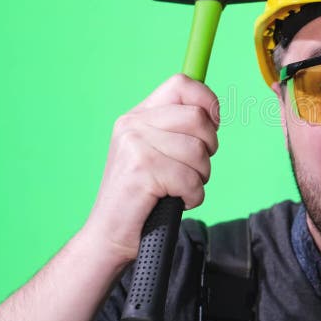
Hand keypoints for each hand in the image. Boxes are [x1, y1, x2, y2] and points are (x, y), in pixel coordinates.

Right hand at [82, 74, 219, 263]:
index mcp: (138, 115)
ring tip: (180, 188)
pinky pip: (191, 179)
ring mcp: (135, 146)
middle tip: (194, 168)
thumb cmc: (142, 196)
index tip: (213, 124)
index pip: (181, 84)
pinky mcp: (141, 171)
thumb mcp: (156, 151)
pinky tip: (177, 201)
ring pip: (199, 151)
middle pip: (198, 118)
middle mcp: (133, 124)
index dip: (207, 101)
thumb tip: (212, 111)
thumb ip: (177, 128)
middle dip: (209, 148)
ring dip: (200, 177)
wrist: (108, 235)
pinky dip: (193, 196)